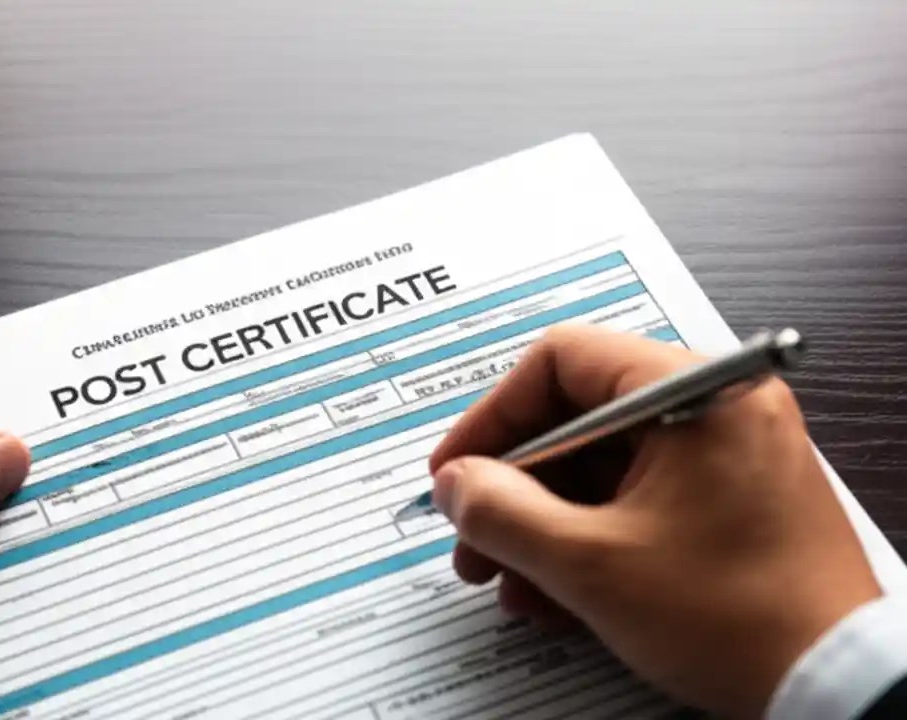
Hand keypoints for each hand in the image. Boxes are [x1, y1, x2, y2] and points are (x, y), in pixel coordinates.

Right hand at [429, 325, 880, 719]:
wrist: (837, 687)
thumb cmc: (742, 619)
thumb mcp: (592, 564)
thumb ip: (504, 513)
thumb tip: (457, 484)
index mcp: (695, 393)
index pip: (562, 362)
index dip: (492, 416)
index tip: (458, 469)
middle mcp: (715, 409)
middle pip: (578, 419)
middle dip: (513, 487)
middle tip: (475, 535)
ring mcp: (726, 457)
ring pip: (602, 468)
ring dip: (543, 523)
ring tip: (510, 579)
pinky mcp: (728, 502)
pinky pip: (637, 501)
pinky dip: (589, 539)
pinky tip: (554, 592)